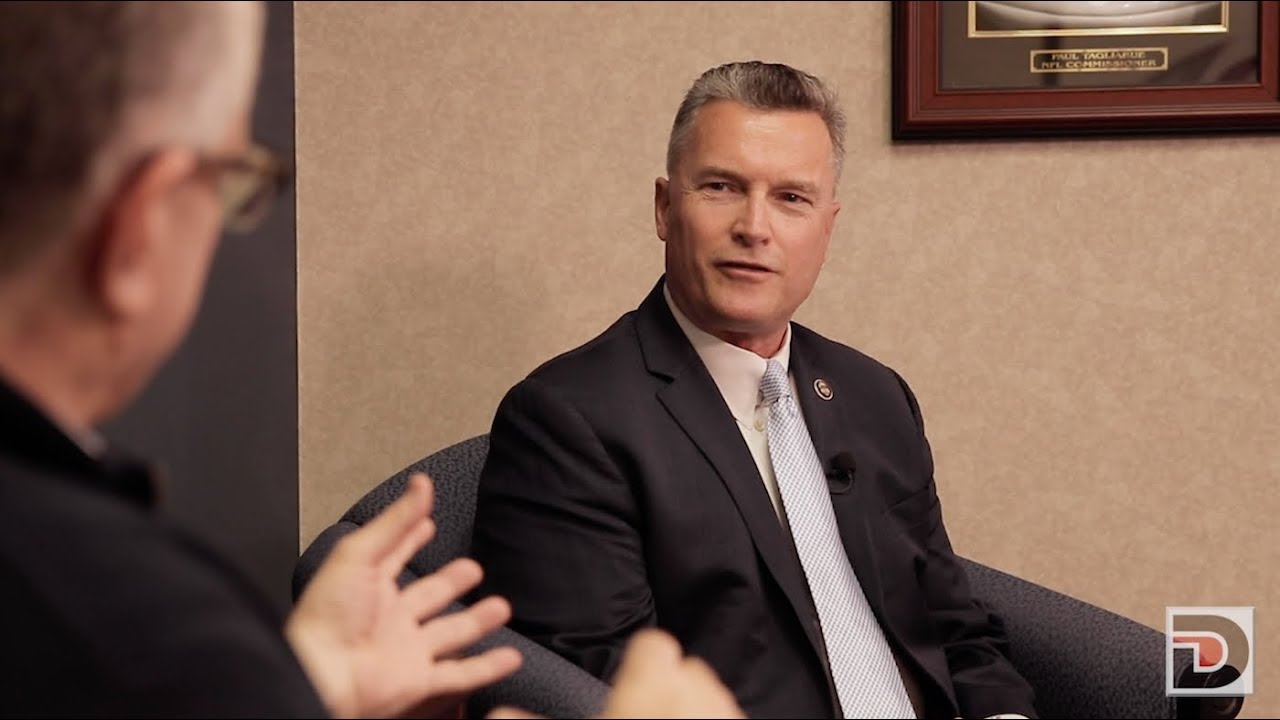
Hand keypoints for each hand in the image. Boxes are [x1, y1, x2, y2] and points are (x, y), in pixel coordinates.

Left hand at [286, 473, 521, 717]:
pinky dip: (487, 666)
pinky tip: (509, 657)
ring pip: (451, 632)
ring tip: (501, 607)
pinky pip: (459, 673)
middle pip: (430, 595)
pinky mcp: (419, 679)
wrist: (321, 674)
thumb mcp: (361, 554)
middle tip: (472, 569)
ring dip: (477, 621)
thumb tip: (421, 485)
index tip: (426, 522)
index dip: (411, 537)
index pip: (395, 555)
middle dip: (451, 581)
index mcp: (369, 585)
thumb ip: (395, 522)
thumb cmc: (327, 616)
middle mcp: (390, 618)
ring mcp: (406, 650)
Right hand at [486, 628, 743, 719]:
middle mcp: (695, 696)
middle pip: (687, 671)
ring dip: (695, 711)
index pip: (653, 646)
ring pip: (713, 700)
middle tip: (643, 713)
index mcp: (649, 688)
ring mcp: (725, 716)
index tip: (626, 681)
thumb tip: (496, 714)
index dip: (640, 662)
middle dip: (669, 688)